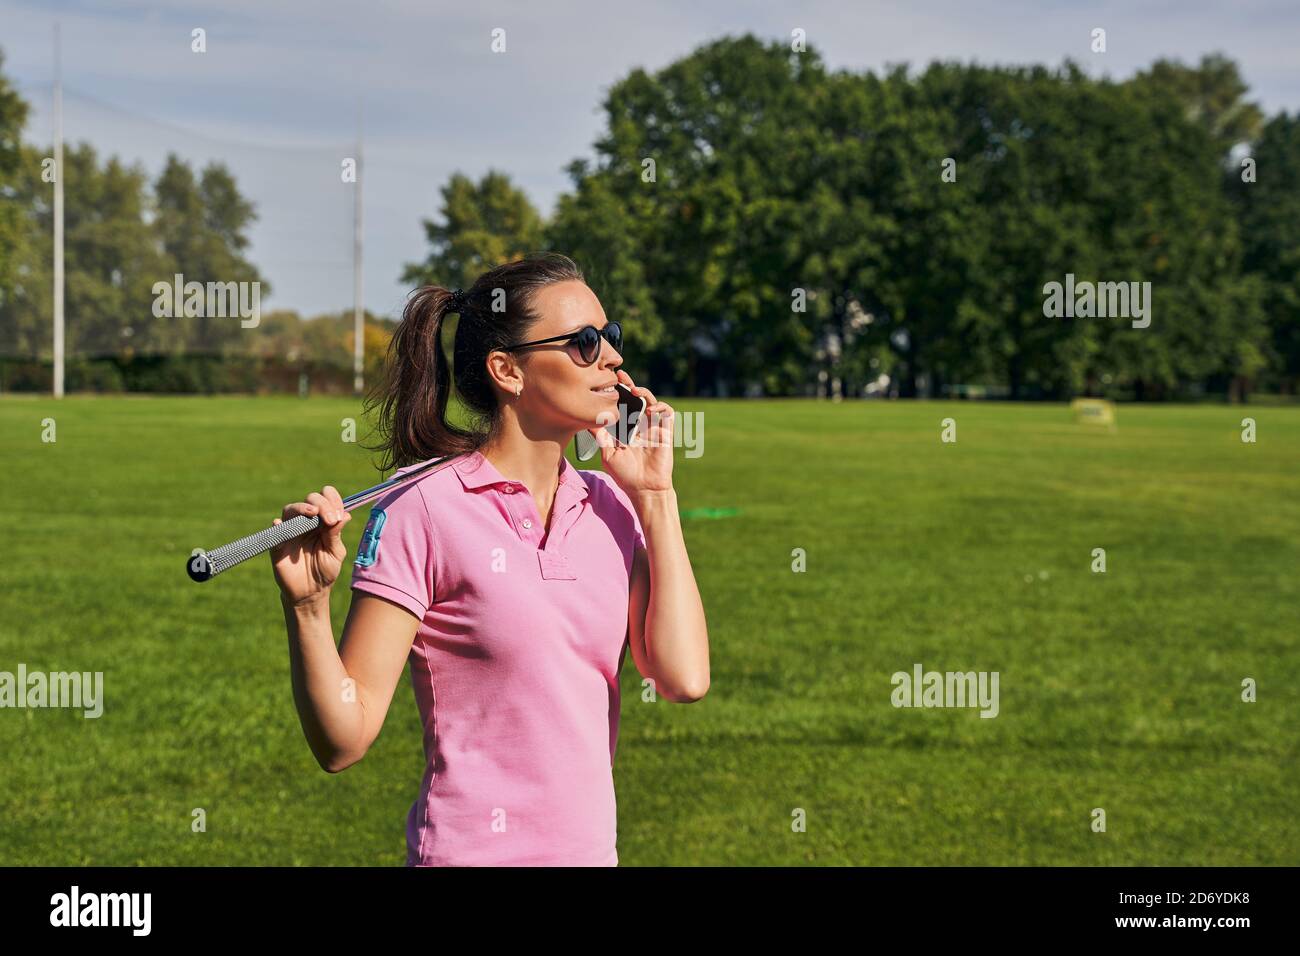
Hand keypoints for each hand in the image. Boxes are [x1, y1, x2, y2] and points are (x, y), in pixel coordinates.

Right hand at [270, 485, 351, 605]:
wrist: (311, 592)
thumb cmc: (325, 571)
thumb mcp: (335, 553)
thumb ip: (336, 535)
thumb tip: (344, 515)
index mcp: (323, 522)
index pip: (327, 499)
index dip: (333, 500)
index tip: (338, 514)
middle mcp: (306, 522)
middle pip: (310, 499)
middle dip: (322, 504)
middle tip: (330, 519)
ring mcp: (290, 531)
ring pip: (291, 509)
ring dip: (302, 508)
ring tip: (312, 513)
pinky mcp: (278, 544)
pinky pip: (274, 531)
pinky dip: (277, 525)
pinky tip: (281, 524)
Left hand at [587, 370, 674, 494]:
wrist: (644, 489)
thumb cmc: (625, 475)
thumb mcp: (608, 454)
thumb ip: (600, 437)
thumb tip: (585, 421)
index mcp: (626, 428)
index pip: (621, 405)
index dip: (617, 393)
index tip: (607, 382)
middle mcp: (639, 425)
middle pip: (635, 398)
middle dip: (629, 384)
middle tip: (620, 375)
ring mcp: (653, 427)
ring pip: (651, 401)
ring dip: (644, 392)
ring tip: (635, 391)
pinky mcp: (666, 432)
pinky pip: (667, 413)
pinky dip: (661, 406)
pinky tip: (650, 410)